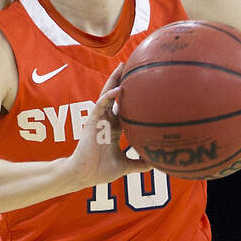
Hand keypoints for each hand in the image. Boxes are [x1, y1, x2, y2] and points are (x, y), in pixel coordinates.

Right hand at [67, 63, 156, 187]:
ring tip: (122, 66)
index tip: (145, 87)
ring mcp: (99, 119)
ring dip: (114, 80)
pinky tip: (118, 89)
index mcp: (113, 128)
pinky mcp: (92, 121)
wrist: (83, 175)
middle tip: (134, 66)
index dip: (132, 96)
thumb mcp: (125, 166)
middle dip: (122, 81)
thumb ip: (139, 163)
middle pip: (115, 96)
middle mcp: (106, 120)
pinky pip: (100, 105)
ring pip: (107, 95)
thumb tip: (156, 164)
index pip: (124, 107)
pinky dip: (108, 97)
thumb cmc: (100, 170)